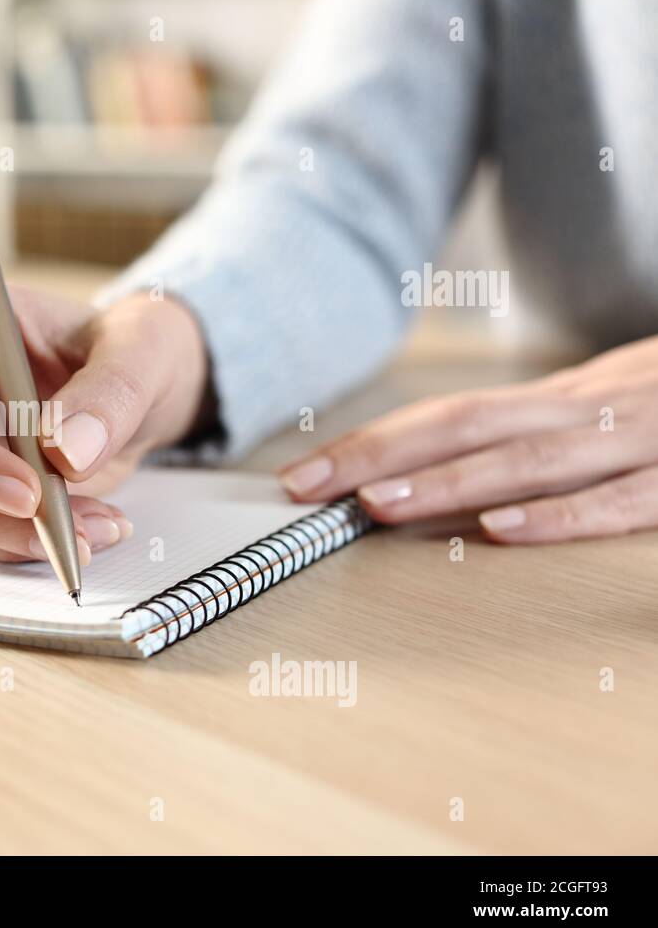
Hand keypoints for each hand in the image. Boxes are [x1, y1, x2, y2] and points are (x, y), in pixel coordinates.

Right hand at [0, 272, 208, 560]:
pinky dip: (15, 542)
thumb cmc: (129, 346)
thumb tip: (65, 451)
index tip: (24, 490)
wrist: (137, 386)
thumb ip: (111, 392)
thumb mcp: (144, 350)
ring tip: (94, 528)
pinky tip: (78, 529)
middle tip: (70, 529)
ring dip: (8, 534)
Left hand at [278, 336, 657, 542]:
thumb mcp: (614, 406)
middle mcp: (592, 406)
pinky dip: (562, 515)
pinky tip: (501, 530)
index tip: (304, 473)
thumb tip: (451, 475)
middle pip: (466, 425)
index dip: (373, 440)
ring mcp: (645, 436)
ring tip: (375, 504)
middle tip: (304, 487)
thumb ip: (543, 436)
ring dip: (447, 482)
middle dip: (377, 454)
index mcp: (567, 397)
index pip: (449, 414)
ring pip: (531, 459)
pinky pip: (624, 498)